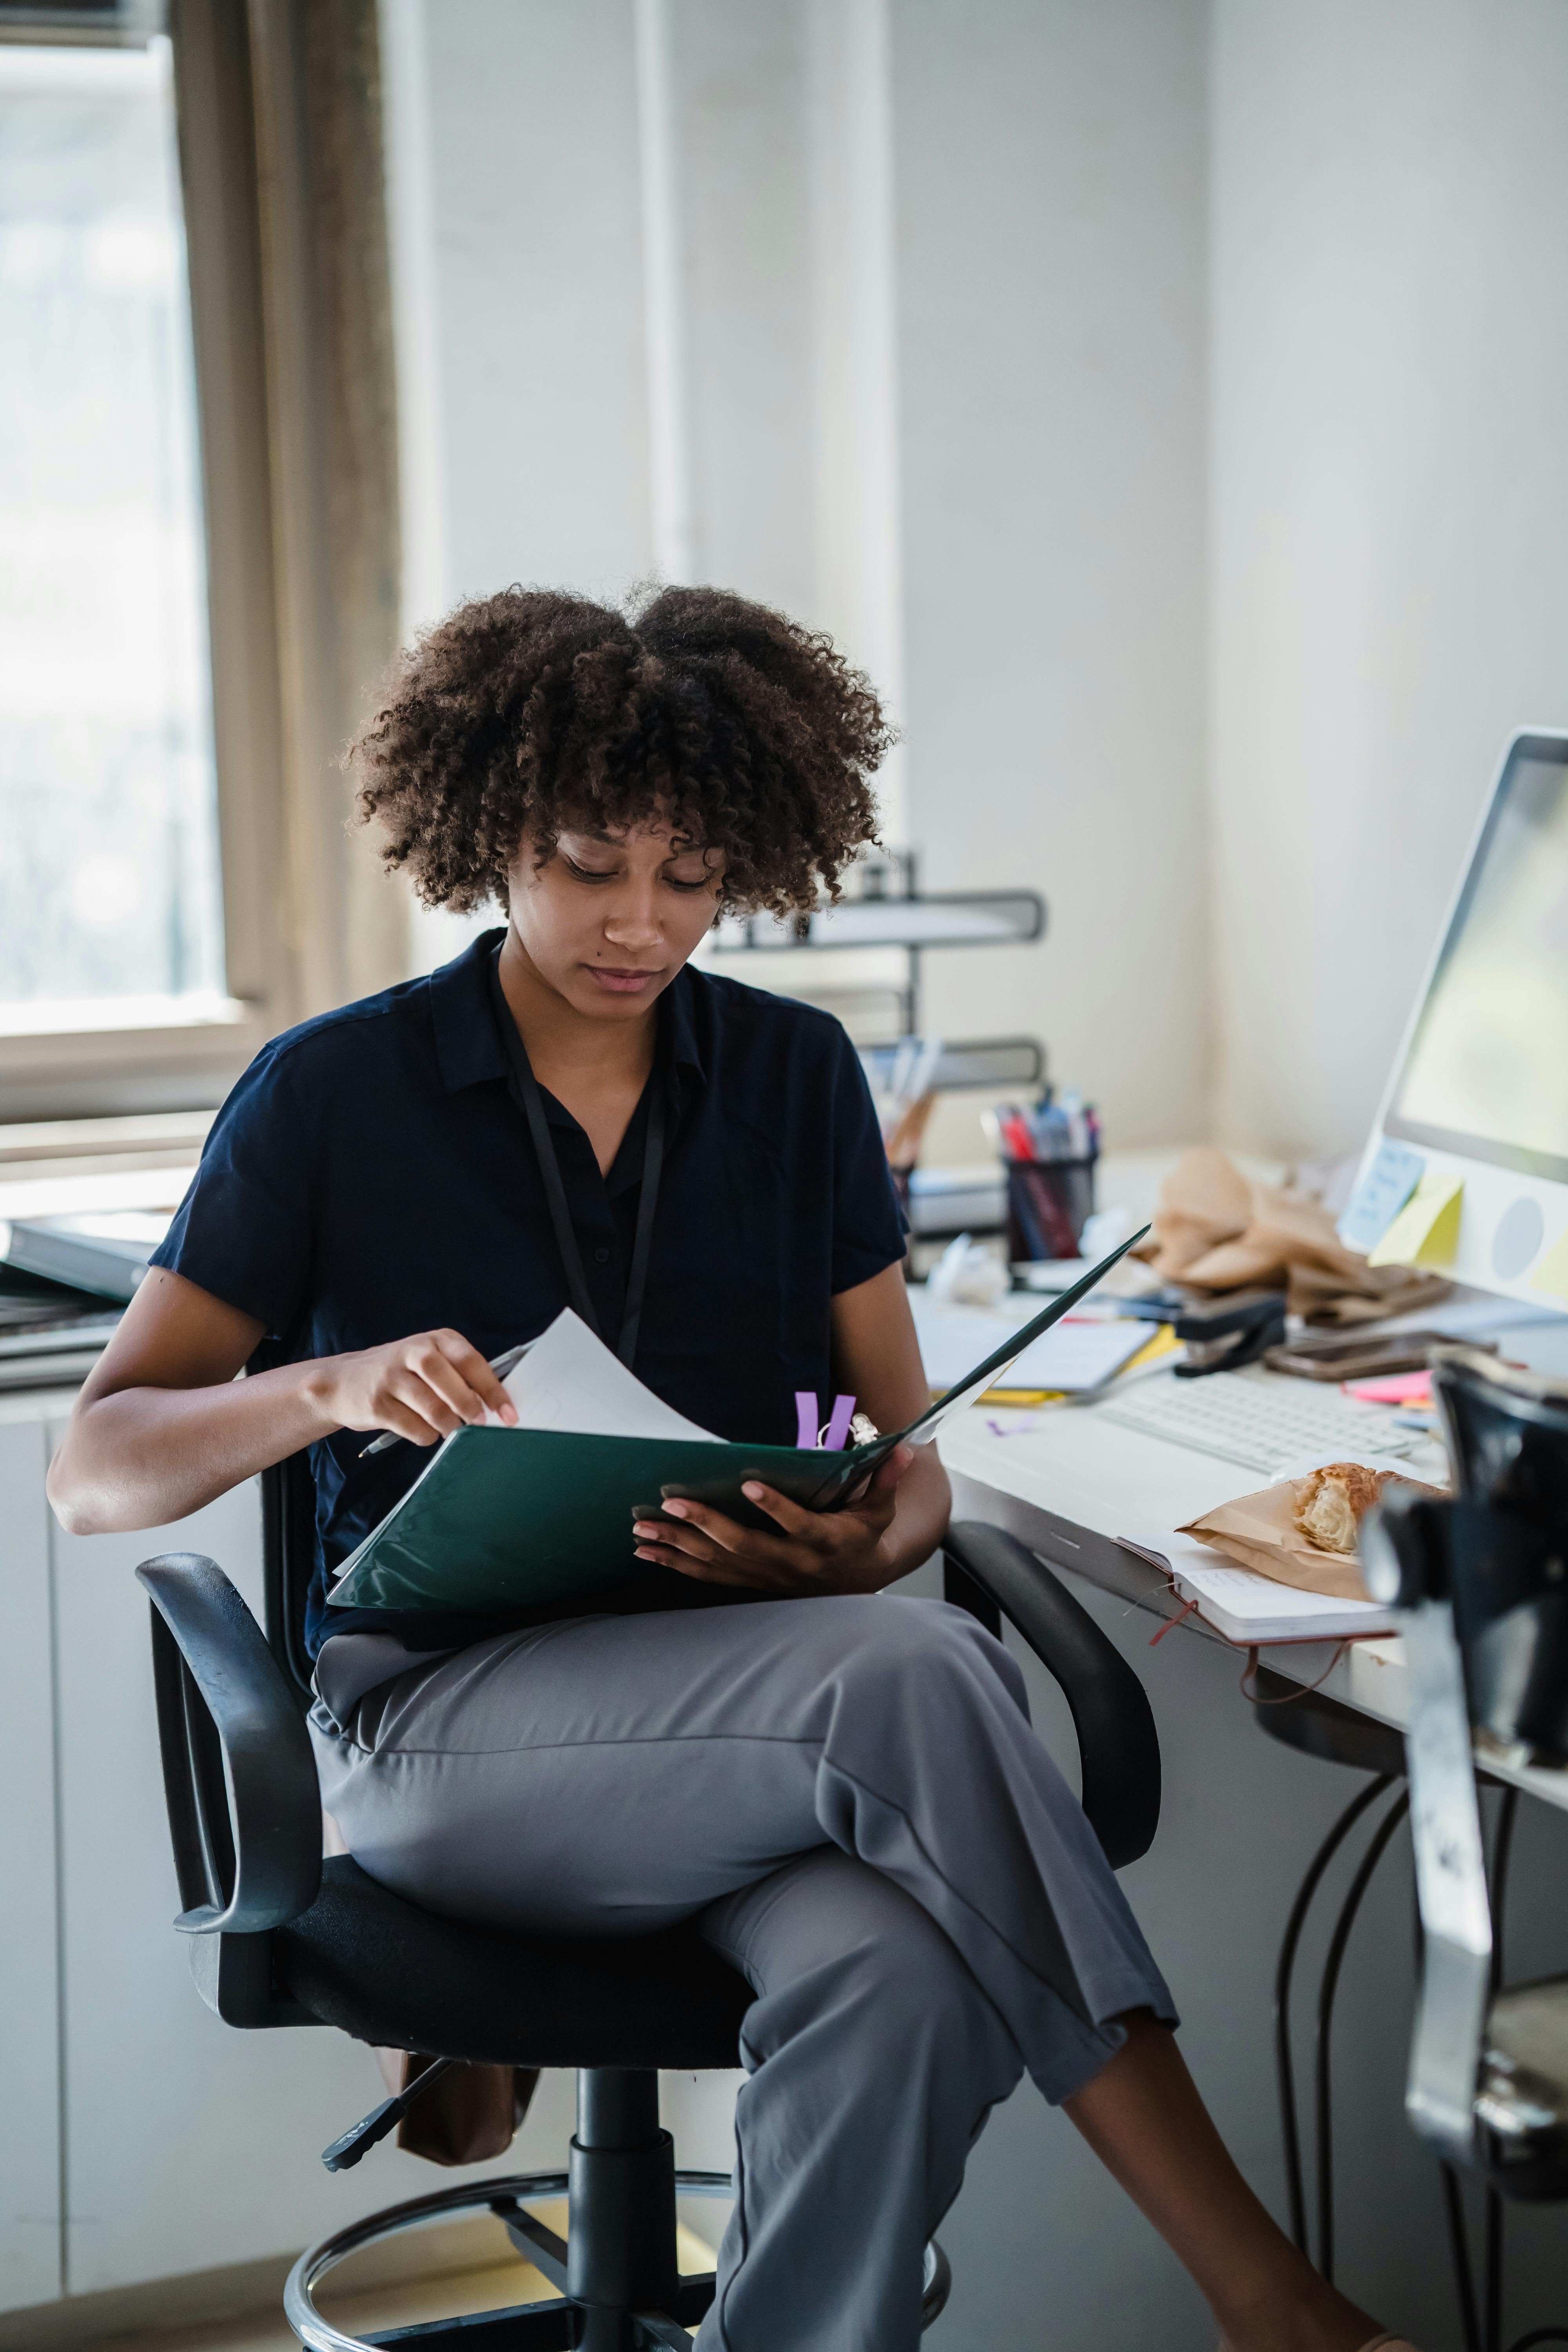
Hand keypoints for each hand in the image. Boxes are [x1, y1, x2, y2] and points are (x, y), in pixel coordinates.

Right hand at [306, 1329, 518, 1447]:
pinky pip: (415, 1429)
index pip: (471, 1361)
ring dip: (448, 1426)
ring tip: (449, 1428)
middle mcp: (412, 1353)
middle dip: (469, 1408)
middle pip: (449, 1383)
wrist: (342, 1381)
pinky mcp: (376, 1404)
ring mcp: (391, 1378)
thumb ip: (458, 1376)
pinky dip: (426, 1436)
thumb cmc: (398, 1373)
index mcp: (434, 1340)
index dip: (492, 1390)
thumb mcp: (428, 1361)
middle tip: (477, 1423)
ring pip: (434, 1410)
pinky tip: (423, 1430)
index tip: (508, 1413)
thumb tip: (494, 1406)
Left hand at [632, 1444, 916, 1595]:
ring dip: (679, 1545)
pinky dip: (675, 1564)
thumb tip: (903, 1447)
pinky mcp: (748, 1584)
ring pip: (717, 1563)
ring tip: (643, 1528)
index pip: (799, 1524)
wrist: (856, 1583)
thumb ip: (884, 1479)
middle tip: (673, 1501)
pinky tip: (648, 1552)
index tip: (751, 1484)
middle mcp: (791, 1564)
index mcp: (824, 1541)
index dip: (776, 1507)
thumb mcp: (879, 1510)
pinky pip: (707, 1577)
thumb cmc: (862, 1536)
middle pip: (744, 1546)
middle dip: (706, 1524)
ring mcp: (766, 1578)